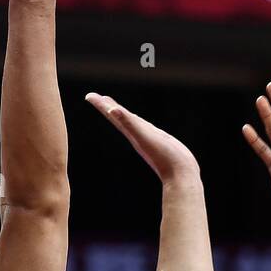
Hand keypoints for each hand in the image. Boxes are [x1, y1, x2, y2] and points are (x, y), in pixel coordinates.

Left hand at [85, 94, 200, 182]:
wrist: (181, 175)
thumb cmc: (163, 156)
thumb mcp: (144, 136)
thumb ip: (128, 123)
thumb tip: (111, 111)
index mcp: (131, 133)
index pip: (113, 115)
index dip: (101, 105)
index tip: (89, 96)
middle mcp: (137, 135)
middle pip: (118, 118)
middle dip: (107, 107)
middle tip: (96, 98)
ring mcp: (147, 139)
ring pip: (131, 123)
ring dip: (122, 114)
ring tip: (114, 108)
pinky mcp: (158, 141)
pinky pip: (144, 128)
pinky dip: (139, 123)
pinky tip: (140, 123)